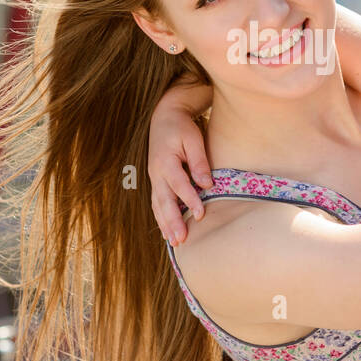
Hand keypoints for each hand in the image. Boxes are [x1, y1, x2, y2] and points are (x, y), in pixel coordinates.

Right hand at [148, 83, 213, 244]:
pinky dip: (161, 218)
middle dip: (173, 222)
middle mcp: (156, 173)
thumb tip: (207, 184)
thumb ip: (199, 162)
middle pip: (164, 201)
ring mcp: (154, 178)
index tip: (201, 215)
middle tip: (181, 240)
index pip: (179, 184)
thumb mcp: (193, 139)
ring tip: (174, 242)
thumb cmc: (182, 128)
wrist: (164, 118)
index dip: (190, 200)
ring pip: (158, 205)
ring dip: (165, 225)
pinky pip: (157, 203)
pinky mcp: (156, 181)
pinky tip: (167, 232)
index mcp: (166, 161)